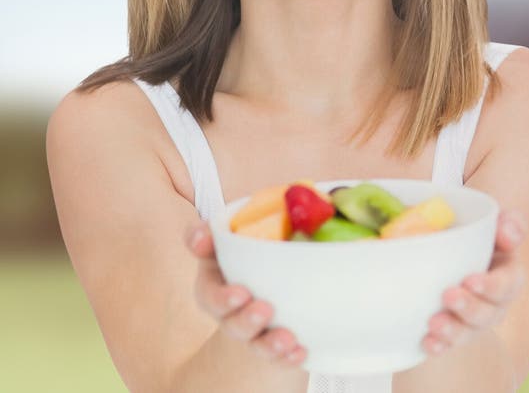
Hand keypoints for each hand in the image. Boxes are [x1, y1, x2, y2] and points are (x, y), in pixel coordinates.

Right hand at [185, 221, 307, 366]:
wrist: (278, 300)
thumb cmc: (271, 256)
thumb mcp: (272, 232)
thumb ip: (281, 212)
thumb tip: (310, 191)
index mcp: (219, 260)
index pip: (200, 246)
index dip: (198, 241)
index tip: (204, 238)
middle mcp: (224, 295)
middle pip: (217, 303)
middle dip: (232, 305)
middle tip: (256, 303)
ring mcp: (244, 324)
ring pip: (245, 336)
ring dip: (263, 339)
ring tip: (285, 337)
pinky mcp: (267, 347)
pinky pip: (272, 357)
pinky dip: (285, 357)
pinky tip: (300, 352)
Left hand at [422, 209, 526, 355]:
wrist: (447, 249)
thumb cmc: (471, 229)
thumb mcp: (489, 221)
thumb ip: (507, 223)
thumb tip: (508, 231)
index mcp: (507, 271)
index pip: (509, 282)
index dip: (493, 285)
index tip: (470, 280)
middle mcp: (495, 301)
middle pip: (490, 312)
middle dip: (470, 307)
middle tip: (448, 296)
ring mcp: (474, 319)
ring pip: (470, 331)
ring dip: (454, 329)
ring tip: (434, 323)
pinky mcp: (454, 330)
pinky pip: (449, 344)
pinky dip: (439, 345)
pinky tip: (428, 342)